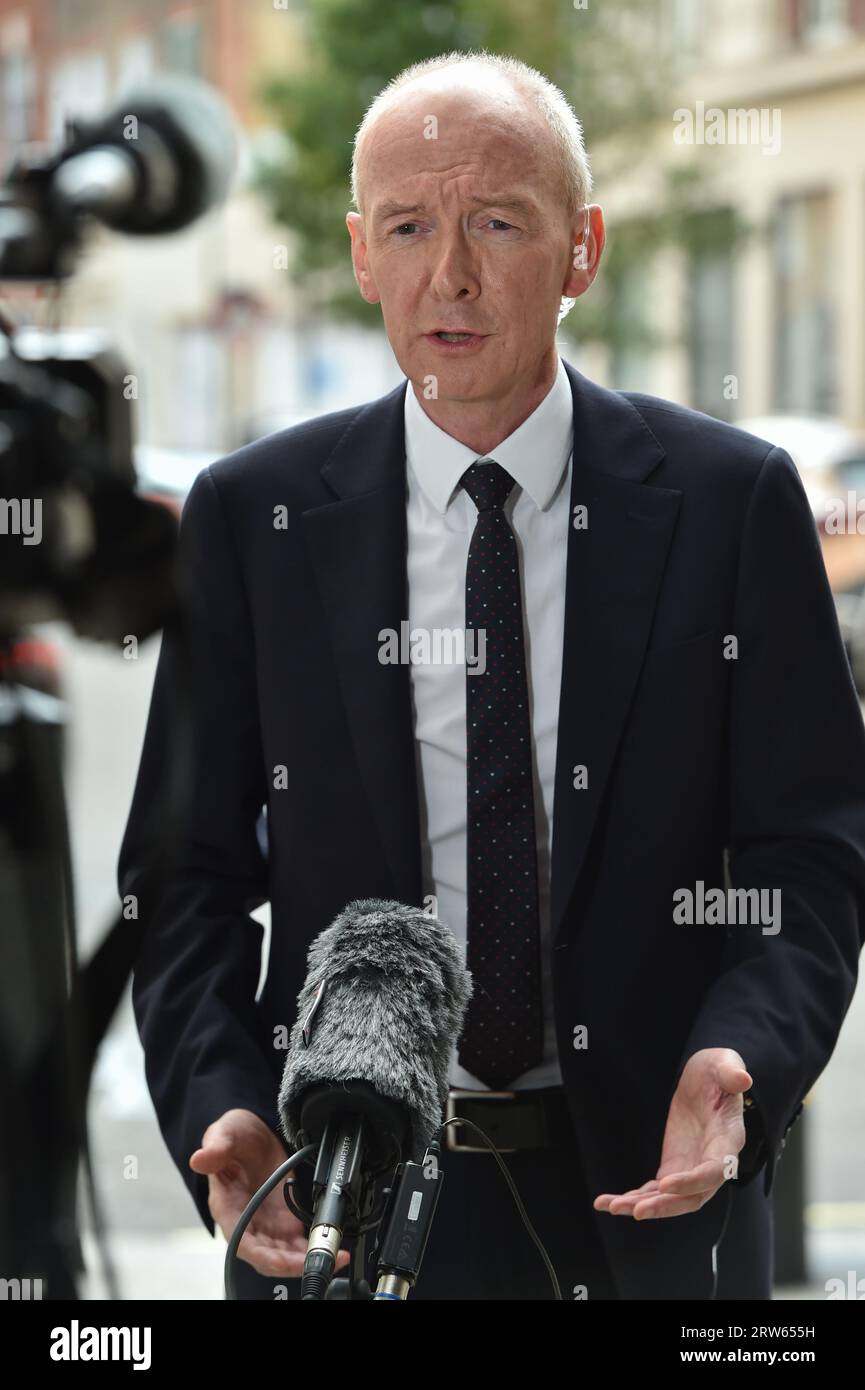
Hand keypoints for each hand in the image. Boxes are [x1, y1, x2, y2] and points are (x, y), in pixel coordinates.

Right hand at [189, 1107, 350, 1276]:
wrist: (254, 1133)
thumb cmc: (234, 1137)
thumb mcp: (225, 1134)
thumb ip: (216, 1148)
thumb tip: (200, 1158)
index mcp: (227, 1208)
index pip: (240, 1242)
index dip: (261, 1256)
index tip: (281, 1261)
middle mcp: (247, 1223)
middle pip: (266, 1256)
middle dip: (291, 1264)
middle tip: (318, 1259)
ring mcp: (267, 1225)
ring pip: (283, 1255)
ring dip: (305, 1260)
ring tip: (333, 1257)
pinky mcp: (284, 1220)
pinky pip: (297, 1244)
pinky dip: (312, 1249)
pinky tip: (332, 1250)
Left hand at [593, 1048, 751, 1219]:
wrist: (706, 1080)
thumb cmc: (718, 1071)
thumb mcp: (724, 1064)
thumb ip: (731, 1073)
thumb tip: (743, 1078)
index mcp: (727, 1140)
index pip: (715, 1170)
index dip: (693, 1181)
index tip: (665, 1183)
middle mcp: (712, 1163)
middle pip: (692, 1197)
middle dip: (665, 1206)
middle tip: (636, 1210)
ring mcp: (691, 1169)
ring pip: (671, 1199)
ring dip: (643, 1206)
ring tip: (612, 1206)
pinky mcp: (673, 1167)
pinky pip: (654, 1190)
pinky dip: (634, 1198)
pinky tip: (608, 1202)